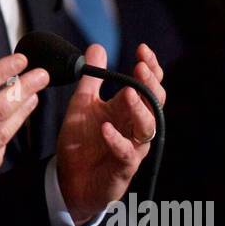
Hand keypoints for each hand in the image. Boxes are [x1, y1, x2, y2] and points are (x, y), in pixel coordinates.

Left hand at [56, 42, 165, 223]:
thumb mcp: (82, 104)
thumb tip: (98, 46)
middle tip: (141, 67)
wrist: (68, 179)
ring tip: (128, 92)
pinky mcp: (123, 168)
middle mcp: (135, 127)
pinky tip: (106, 128)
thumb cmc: (81, 142)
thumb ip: (92, 78)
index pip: (148, 85)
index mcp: (128, 109)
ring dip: (140, 109)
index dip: (150, 68)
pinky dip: (117, 140)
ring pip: (148, 127)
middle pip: (156, 103)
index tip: (142, 49)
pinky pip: (126, 153)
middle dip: (151, 84)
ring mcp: (133, 148)